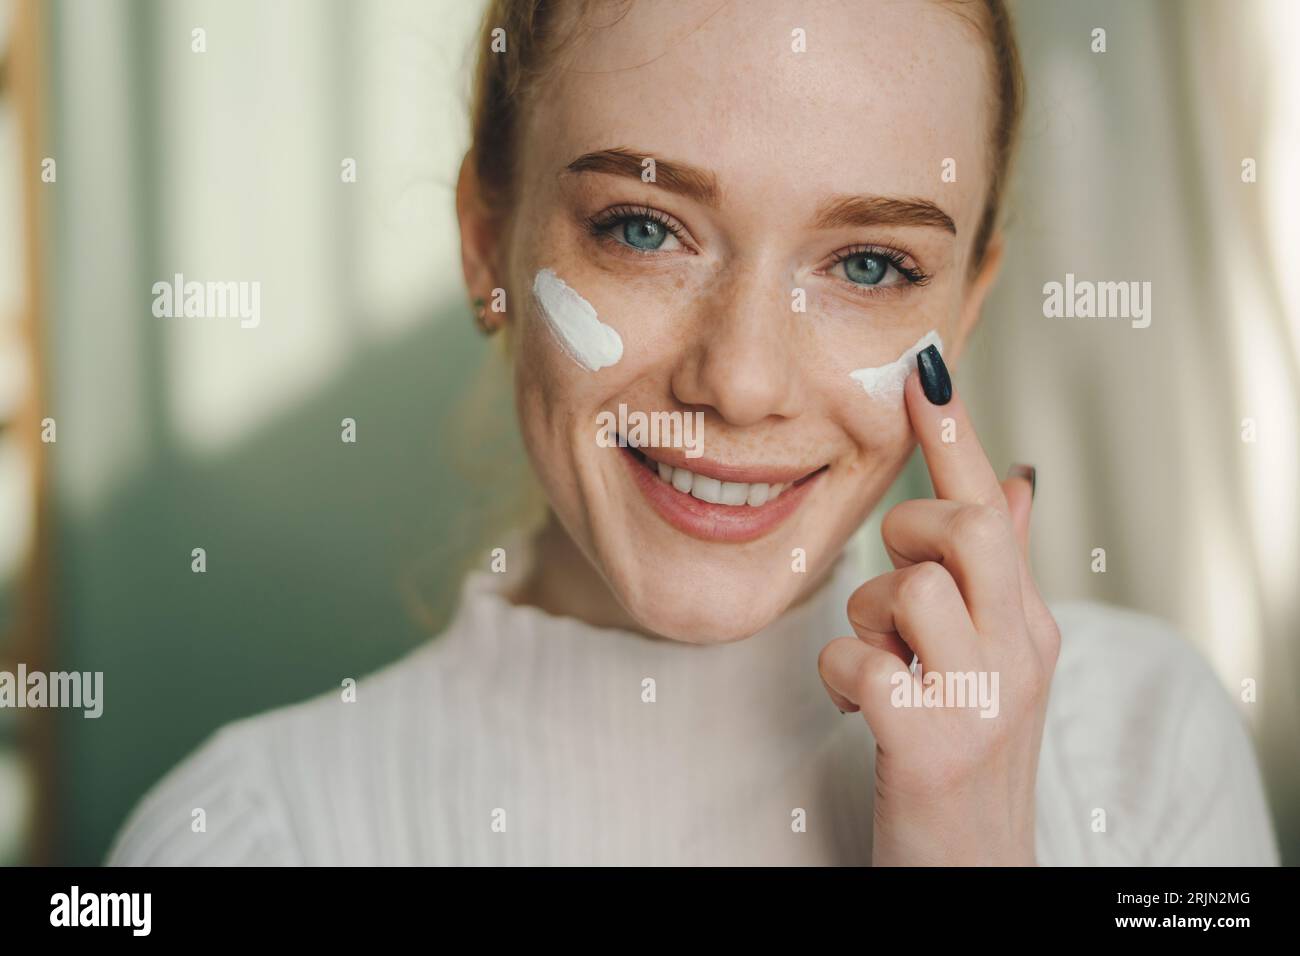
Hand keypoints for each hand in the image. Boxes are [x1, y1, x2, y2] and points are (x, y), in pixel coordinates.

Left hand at [818, 347, 1060, 865]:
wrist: (973, 870)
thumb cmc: (967, 754)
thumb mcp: (995, 660)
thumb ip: (997, 574)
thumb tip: (1016, 482)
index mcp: (1027, 622)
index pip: (990, 507)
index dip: (954, 435)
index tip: (923, 367)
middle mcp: (1019, 648)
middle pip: (957, 528)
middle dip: (908, 539)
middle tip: (899, 598)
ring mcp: (982, 696)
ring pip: (902, 589)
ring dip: (869, 624)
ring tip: (887, 671)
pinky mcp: (932, 742)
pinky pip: (858, 662)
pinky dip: (842, 680)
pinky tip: (864, 713)